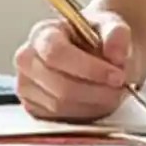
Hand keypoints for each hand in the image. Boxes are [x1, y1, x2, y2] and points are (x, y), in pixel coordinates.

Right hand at [13, 11, 132, 121]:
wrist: (92, 54)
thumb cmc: (96, 40)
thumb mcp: (111, 26)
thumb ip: (116, 33)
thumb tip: (115, 53)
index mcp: (42, 33)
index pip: (56, 53)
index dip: (88, 68)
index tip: (116, 75)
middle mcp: (28, 59)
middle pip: (58, 85)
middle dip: (95, 91)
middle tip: (118, 88)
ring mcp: (26, 85)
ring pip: (60, 105)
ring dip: (92, 104)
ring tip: (109, 92)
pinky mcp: (32, 108)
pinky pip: (59, 119)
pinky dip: (84, 115)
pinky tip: (94, 101)